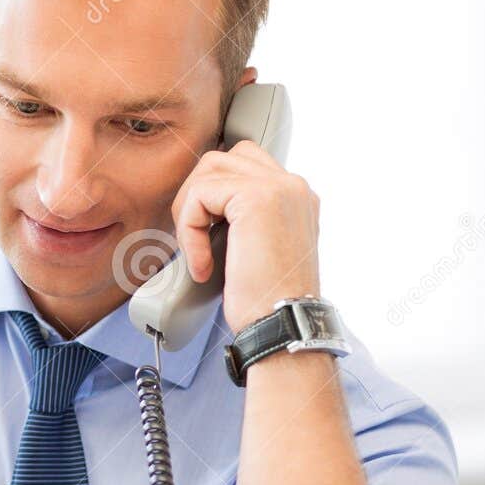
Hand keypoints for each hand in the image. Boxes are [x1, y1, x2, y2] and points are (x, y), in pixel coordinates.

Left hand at [172, 140, 320, 335]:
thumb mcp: (255, 248)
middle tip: (194, 240)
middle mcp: (293, 185)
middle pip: (224, 158)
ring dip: (190, 211)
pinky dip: (190, 230)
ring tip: (197, 251)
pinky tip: (202, 265)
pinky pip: (200, 194)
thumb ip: (240, 220)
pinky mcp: (257, 197)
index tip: (207, 239)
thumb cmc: (266, 301)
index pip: (243, 167)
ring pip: (209, 169)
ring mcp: (279, 187)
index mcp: (295, 197)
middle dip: (197, 196)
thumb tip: (202, 206)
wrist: (280, 325)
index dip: (212, 197)